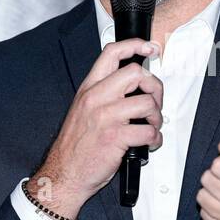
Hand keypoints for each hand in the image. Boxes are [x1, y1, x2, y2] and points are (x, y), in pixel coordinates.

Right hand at [32, 38, 163, 218]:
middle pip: (136, 73)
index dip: (135, 45)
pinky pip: (148, 131)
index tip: (150, 48)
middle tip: (153, 102)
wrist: (64, 173)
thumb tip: (132, 85)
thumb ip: (103, 94)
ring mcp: (106, 117)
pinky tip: (147, 143)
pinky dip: (154, 139)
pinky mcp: (115, 137)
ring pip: (147, 103)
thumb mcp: (83, 110)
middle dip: (154, 87)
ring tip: (150, 126)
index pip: (111, 53)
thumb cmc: (76, 146)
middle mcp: (96, 98)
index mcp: (89, 89)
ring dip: (156, 117)